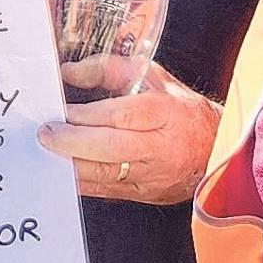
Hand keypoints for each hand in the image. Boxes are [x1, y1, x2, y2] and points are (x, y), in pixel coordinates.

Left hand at [37, 64, 219, 204]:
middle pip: (111, 148)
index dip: (89, 114)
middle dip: (73, 142)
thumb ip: (110, 69)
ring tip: (47, 152)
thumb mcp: (155, 78)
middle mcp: (161, 147)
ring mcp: (153, 175)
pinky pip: (106, 191)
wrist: (216, 151)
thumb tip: (72, 72)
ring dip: (71, 164)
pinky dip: (81, 182)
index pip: (123, 115)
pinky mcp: (145, 193)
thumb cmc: (183, 112)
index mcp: (167, 113)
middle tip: (47, 134)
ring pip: (105, 174)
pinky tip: (63, 170)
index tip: (63, 110)